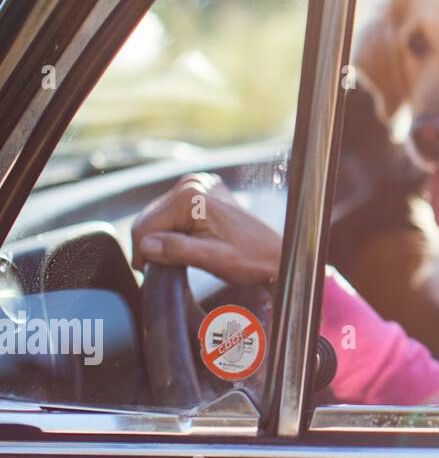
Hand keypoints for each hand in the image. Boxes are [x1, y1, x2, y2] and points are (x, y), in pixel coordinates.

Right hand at [130, 173, 282, 287]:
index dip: (143, 254)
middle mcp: (193, 184)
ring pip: (157, 217)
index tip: (151, 273)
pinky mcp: (202, 192)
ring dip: (160, 238)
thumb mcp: (213, 258)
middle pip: (148, 219)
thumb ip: (178, 250)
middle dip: (151, 245)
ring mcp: (198, 185)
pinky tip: (185, 243)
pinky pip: (172, 213)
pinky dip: (172, 230)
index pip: (145, 226)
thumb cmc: (251, 258)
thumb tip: (146, 246)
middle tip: (164, 268)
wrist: (275, 253)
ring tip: (178, 257)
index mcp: (192, 196)